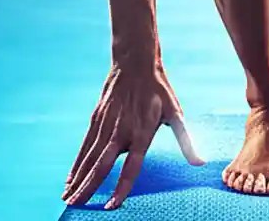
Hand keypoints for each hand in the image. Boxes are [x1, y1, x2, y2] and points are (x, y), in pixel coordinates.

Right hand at [62, 62, 203, 208]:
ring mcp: (106, 125)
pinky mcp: (96, 119)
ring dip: (78, 179)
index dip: (121, 187)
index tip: (110, 206)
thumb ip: (187, 141)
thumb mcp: (176, 114)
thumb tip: (201, 163)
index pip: (131, 167)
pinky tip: (70, 178)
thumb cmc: (159, 91)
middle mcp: (120, 131)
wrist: (135, 63)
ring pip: (89, 157)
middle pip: (101, 165)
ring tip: (67, 198)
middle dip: (87, 188)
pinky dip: (76, 163)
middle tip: (75, 207)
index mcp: (141, 133)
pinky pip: (84, 146)